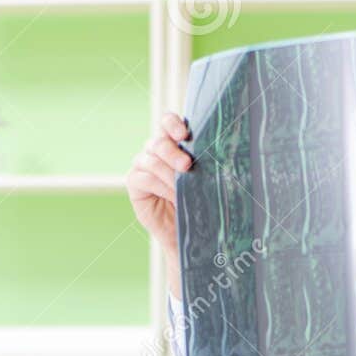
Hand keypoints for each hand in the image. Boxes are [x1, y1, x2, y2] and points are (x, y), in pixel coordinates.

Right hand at [126, 112, 192, 295]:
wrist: (187, 232)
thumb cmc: (199, 202)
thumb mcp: (204, 180)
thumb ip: (203, 163)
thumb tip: (220, 149)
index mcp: (173, 143)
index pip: (167, 123)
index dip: (172, 124)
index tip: (184, 134)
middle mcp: (156, 151)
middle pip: (158, 141)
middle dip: (172, 152)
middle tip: (187, 166)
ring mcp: (143, 166)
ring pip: (151, 160)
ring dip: (168, 174)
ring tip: (181, 189)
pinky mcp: (134, 183)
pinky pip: (142, 178)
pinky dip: (158, 185)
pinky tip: (171, 195)